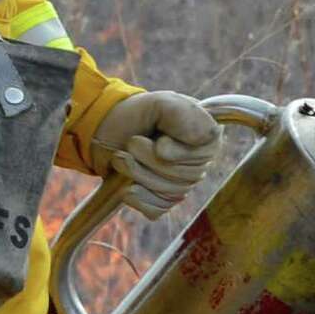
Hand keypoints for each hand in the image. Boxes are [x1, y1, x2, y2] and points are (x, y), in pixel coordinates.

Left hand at [91, 91, 222, 220]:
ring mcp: (181, 185)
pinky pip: (157, 210)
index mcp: (206, 139)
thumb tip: (204, 138)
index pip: (203, 156)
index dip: (176, 151)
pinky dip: (138, 198)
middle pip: (184, 178)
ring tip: (122, 156)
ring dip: (137, 174)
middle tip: (132, 142)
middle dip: (149, 159)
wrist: (108, 128)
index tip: (159, 138)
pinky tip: (128, 185)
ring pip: (168, 194)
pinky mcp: (162, 201)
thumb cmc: (139, 114)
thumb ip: (184, 114)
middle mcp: (198, 164)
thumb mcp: (160, 103)